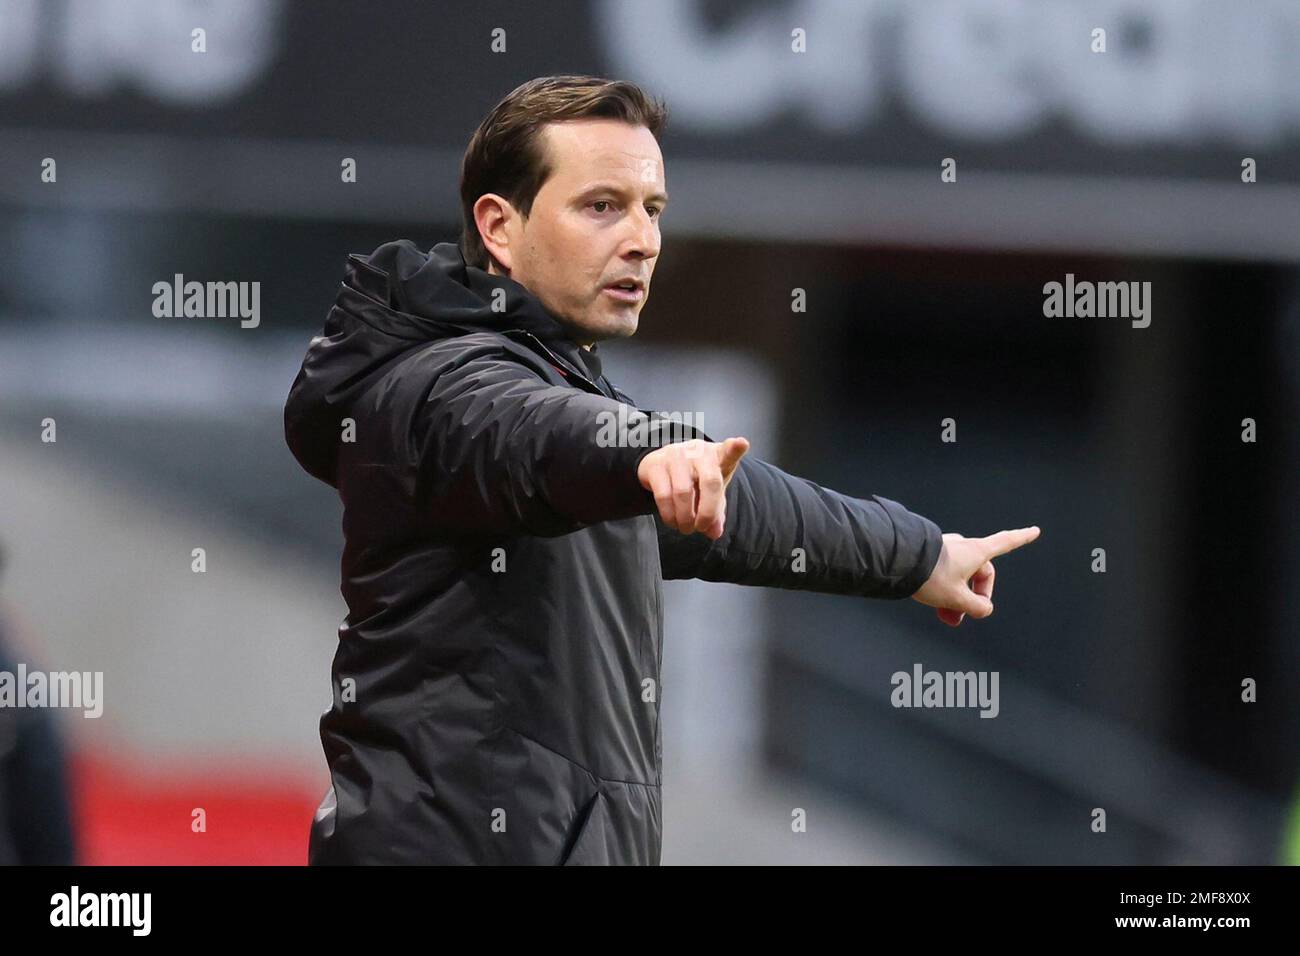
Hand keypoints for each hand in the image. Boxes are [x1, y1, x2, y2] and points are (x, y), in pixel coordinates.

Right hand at [637, 437, 749, 538]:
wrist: (661, 464)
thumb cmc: (694, 477)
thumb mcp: (710, 492)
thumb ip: (716, 512)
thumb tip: (714, 532)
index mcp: (718, 456)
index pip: (729, 452)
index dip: (735, 449)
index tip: (741, 443)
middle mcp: (698, 452)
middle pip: (710, 482)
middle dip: (708, 512)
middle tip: (701, 527)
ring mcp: (676, 455)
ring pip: (684, 493)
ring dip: (685, 518)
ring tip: (685, 527)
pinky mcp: (656, 464)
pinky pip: (664, 496)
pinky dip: (669, 515)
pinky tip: (672, 520)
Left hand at [910, 526, 1040, 626]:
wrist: (897, 560)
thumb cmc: (930, 575)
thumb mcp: (956, 598)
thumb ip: (976, 607)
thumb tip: (984, 609)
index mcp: (976, 552)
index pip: (1006, 543)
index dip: (1021, 538)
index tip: (1034, 530)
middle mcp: (963, 546)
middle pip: (980, 574)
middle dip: (973, 598)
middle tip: (961, 617)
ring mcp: (946, 549)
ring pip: (960, 577)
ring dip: (957, 598)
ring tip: (945, 616)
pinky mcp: (931, 554)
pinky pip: (945, 574)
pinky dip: (944, 590)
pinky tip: (932, 601)